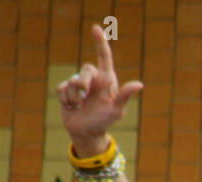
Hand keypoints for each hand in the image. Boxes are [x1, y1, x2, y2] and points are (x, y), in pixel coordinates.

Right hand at [56, 23, 143, 154]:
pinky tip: (72, 107)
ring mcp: (78, 84)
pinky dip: (66, 100)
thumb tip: (139, 85)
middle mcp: (93, 79)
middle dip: (84, 84)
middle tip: (86, 97)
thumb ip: (125, 96)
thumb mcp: (117, 110)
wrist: (87, 133)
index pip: (104, 56)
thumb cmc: (105, 121)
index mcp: (106, 79)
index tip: (95, 28)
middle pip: (85, 70)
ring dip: (75, 97)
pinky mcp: (66, 90)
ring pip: (72, 82)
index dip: (100, 42)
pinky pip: (62, 89)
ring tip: (81, 106)